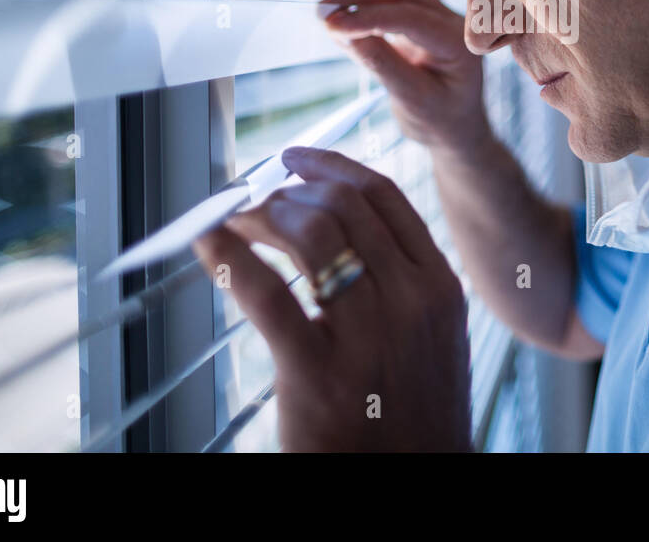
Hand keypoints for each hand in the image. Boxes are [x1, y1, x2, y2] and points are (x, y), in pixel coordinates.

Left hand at [193, 147, 471, 451]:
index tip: (296, 159)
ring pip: (308, 234)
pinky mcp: (317, 373)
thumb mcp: (432, 341)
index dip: (331, 167)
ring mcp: (367, 336)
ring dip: (260, 216)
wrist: (418, 489)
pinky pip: (265, 292)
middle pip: (342, 206)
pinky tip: (208, 244)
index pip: (384, 198)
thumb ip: (401, 286)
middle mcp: (410, 301)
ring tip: (236, 225)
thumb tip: (339, 235)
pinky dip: (229, 256)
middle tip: (252, 199)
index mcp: (440, 288)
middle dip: (287, 191)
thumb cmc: (414, 420)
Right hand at [321, 0, 488, 153]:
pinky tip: (341, 18)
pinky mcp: (419, 15)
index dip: (369, 18)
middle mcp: (451, 21)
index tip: (332, 25)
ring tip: (326, 13)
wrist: (452, 125)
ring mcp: (436, 14)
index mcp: (458, 43)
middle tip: (322, 11)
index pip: (411, 17)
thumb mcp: (410, 98)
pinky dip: (364, 3)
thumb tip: (342, 32)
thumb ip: (381, 64)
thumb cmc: (437, 117)